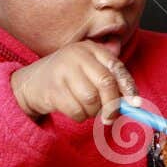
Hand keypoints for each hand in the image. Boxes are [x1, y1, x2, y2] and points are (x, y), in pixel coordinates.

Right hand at [10, 41, 138, 122]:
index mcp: (91, 49)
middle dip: (112, 105)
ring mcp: (63, 70)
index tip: (135, 104)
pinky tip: (73, 110)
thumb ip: (109, 78)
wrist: (31, 83)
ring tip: (85, 108)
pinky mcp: (53, 89)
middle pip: (106, 83)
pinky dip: (79, 116)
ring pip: (91, 100)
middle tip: (110, 118)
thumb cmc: (67, 78)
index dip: (129, 87)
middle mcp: (77, 55)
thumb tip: (134, 101)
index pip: (116, 67)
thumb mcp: (88, 69)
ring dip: (92, 112)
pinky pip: (76, 110)